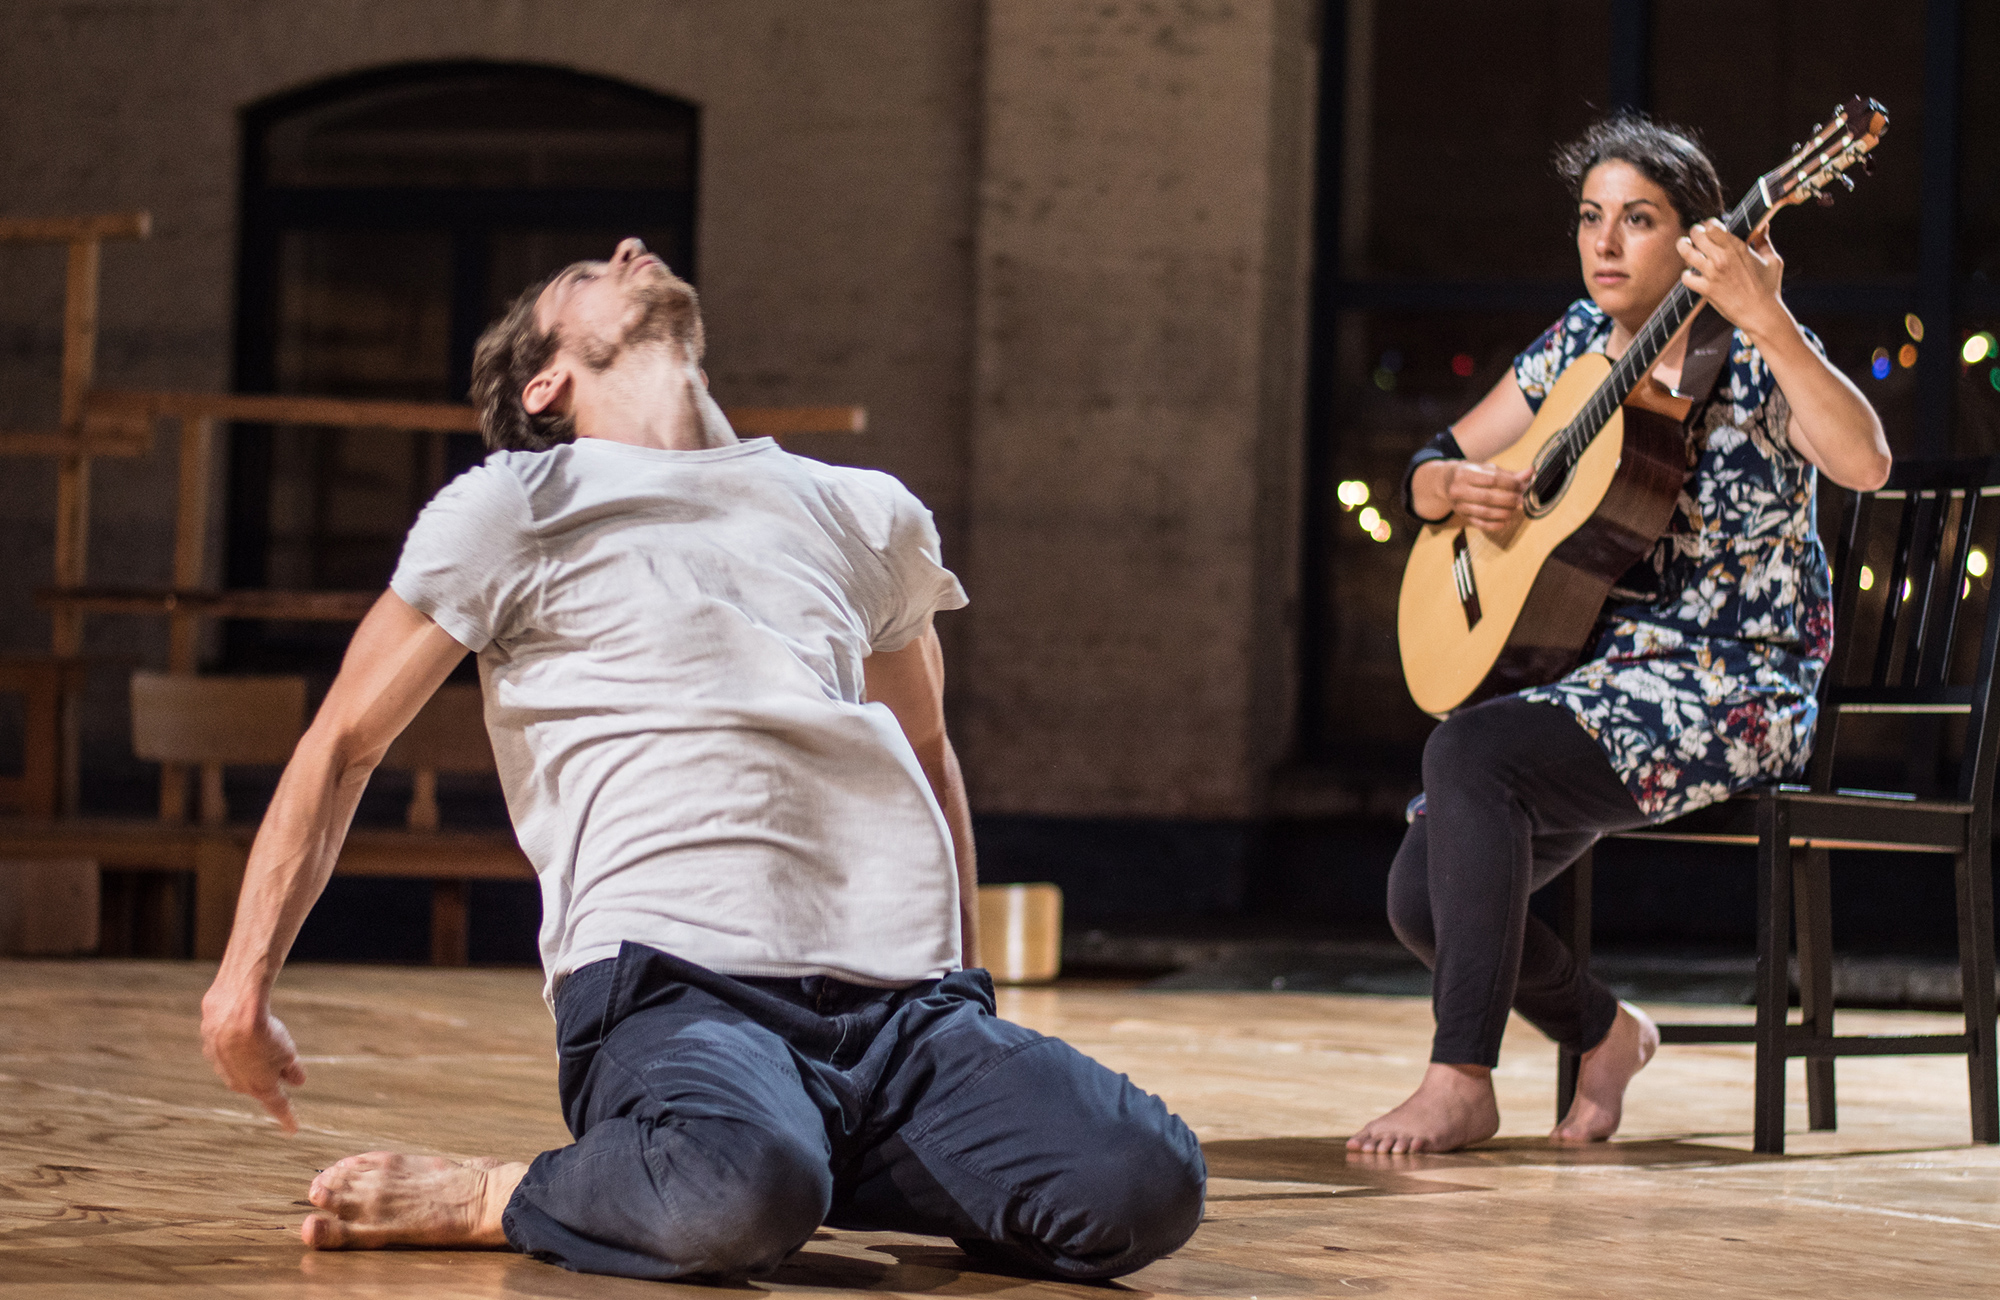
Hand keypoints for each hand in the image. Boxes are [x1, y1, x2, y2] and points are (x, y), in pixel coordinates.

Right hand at [201, 993, 307, 1132]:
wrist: (234, 1011)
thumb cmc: (265, 1035)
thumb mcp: (288, 1053)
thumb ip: (292, 1070)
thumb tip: (297, 1081)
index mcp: (259, 1087)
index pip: (277, 1105)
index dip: (287, 1117)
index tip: (293, 1130)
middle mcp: (236, 1081)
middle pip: (257, 1082)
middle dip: (270, 1075)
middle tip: (284, 1062)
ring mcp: (219, 1064)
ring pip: (241, 1065)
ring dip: (253, 1055)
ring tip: (264, 1036)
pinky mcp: (210, 1045)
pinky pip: (228, 1047)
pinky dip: (238, 1041)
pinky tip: (243, 1028)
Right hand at [1441, 461, 1530, 533]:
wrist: (1446, 482)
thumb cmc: (1471, 473)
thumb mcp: (1485, 469)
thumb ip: (1507, 473)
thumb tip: (1530, 473)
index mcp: (1464, 473)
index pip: (1492, 480)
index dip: (1510, 484)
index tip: (1522, 486)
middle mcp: (1458, 490)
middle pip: (1487, 497)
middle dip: (1508, 499)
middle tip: (1521, 499)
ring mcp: (1458, 505)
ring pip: (1484, 512)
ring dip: (1504, 512)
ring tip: (1515, 509)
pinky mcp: (1462, 516)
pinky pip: (1480, 524)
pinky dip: (1495, 525)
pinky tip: (1506, 521)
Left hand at [1678, 220, 1786, 338]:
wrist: (1761, 313)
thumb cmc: (1769, 287)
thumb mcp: (1772, 260)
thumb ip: (1764, 241)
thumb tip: (1764, 225)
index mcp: (1738, 248)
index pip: (1713, 226)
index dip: (1708, 224)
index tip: (1709, 227)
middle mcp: (1723, 258)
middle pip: (1697, 235)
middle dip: (1694, 232)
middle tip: (1695, 235)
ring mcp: (1712, 273)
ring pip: (1687, 253)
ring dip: (1683, 247)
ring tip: (1684, 245)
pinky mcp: (1706, 289)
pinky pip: (1686, 278)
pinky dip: (1685, 275)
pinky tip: (1690, 274)